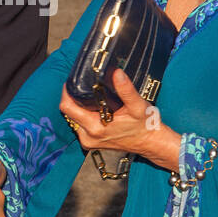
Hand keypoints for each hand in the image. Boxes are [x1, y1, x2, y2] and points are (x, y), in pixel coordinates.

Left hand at [59, 67, 181, 172]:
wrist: (150, 143)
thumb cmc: (145, 126)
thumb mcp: (138, 106)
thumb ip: (126, 90)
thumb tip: (117, 73)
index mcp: (95, 127)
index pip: (68, 108)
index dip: (67, 92)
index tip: (72, 81)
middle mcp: (88, 137)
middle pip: (69, 113)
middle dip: (73, 98)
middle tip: (82, 85)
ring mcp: (88, 141)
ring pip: (73, 119)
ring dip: (79, 107)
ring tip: (90, 95)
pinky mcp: (91, 142)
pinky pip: (80, 125)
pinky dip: (84, 115)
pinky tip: (95, 107)